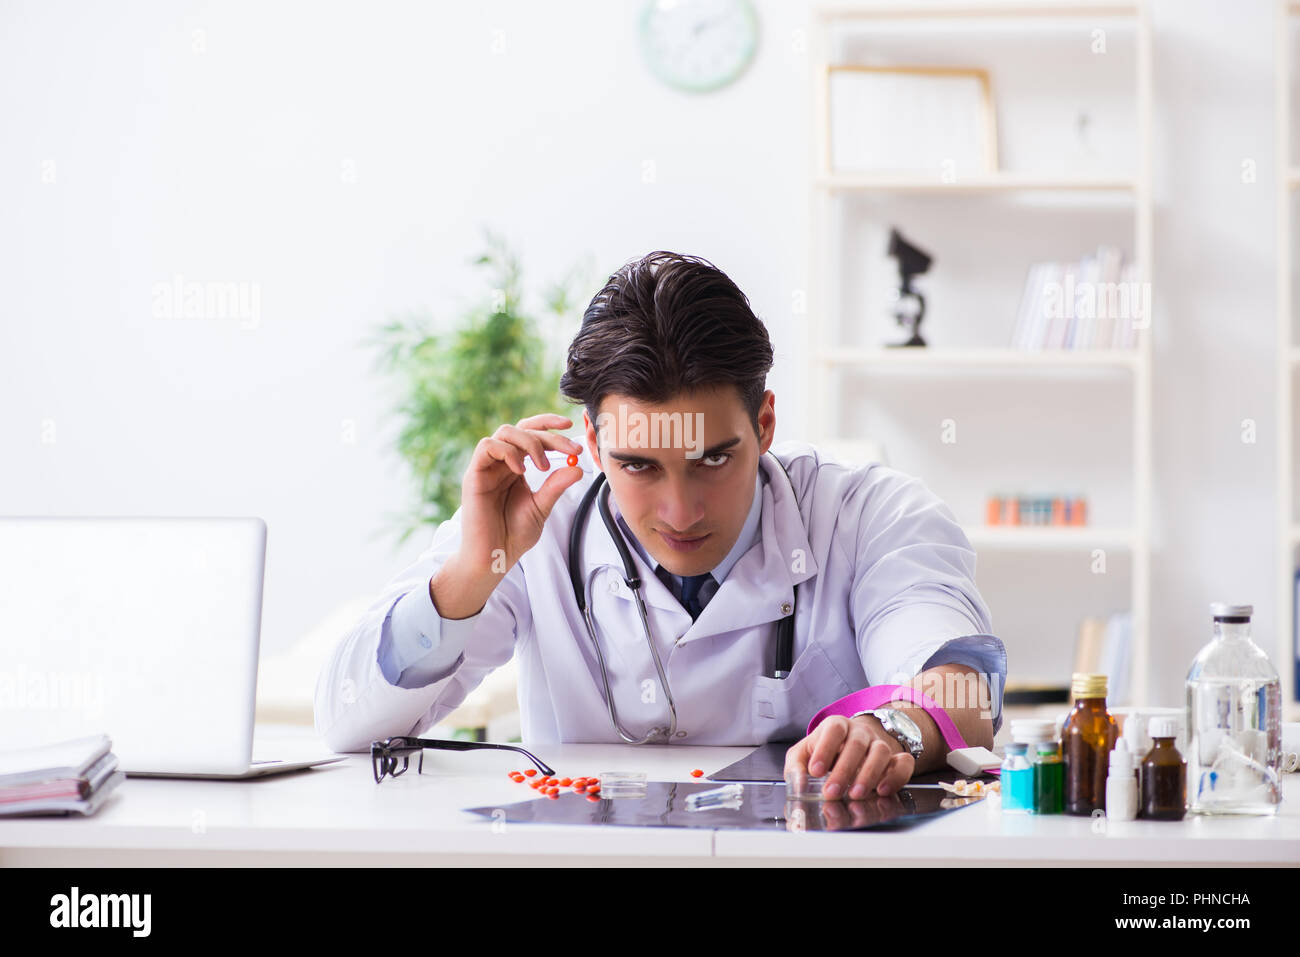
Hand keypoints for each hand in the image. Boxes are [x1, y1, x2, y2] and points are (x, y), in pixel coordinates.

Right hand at [432, 414, 583, 618]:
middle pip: (522, 429)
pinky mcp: (475, 475)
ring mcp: (487, 467)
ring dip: (530, 443)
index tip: (570, 426)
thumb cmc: (513, 535)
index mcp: (516, 467)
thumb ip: (556, 486)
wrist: (494, 557)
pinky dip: (507, 451)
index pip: (530, 433)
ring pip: (505, 432)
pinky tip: (521, 470)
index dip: (548, 424)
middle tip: (570, 449)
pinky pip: (487, 446)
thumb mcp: (541, 507)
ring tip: (543, 467)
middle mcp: (501, 463)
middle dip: (549, 436)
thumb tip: (578, 467)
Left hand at [784, 714, 914, 799]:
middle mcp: (860, 732)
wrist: (853, 745)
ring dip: (869, 774)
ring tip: (856, 794)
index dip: (825, 749)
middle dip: (844, 770)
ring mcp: (880, 743)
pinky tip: (883, 790)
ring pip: (881, 751)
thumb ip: (796, 766)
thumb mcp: (804, 753)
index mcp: (836, 726)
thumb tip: (796, 782)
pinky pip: (904, 762)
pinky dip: (896, 776)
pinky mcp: (897, 758)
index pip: (833, 729)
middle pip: (856, 744)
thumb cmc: (826, 751)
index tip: (816, 771)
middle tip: (832, 792)